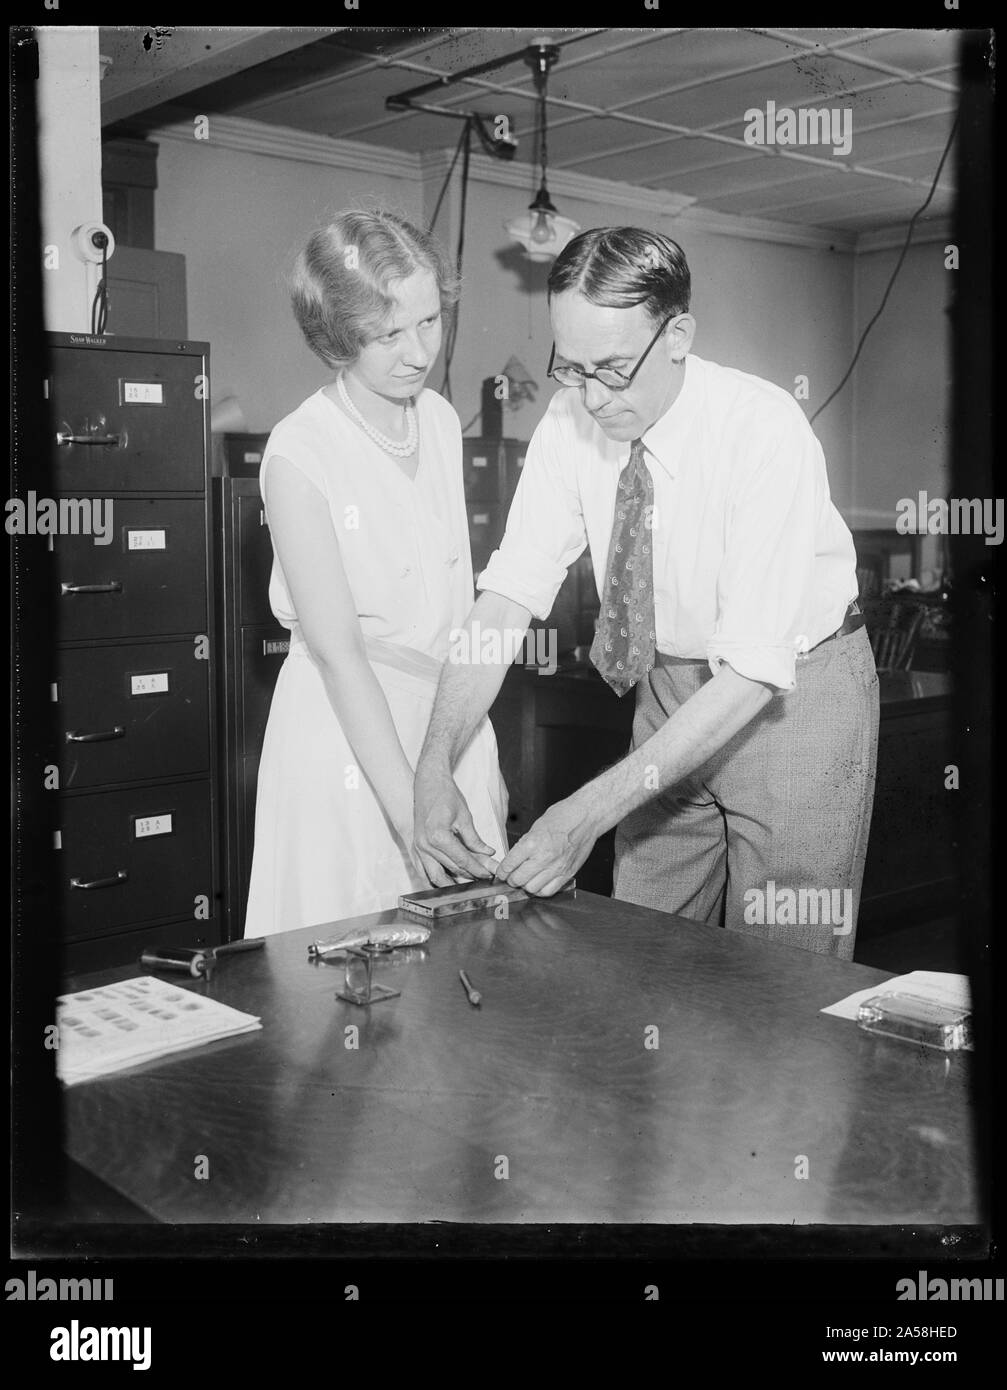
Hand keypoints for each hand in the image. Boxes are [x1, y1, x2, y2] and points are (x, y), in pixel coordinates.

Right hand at [413, 763, 496, 886]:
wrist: (428, 783)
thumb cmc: (446, 795)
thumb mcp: (464, 816)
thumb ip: (475, 839)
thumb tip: (488, 853)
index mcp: (438, 836)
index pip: (462, 859)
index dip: (478, 868)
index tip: (490, 873)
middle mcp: (425, 845)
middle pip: (451, 868)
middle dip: (470, 875)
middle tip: (484, 878)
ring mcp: (417, 848)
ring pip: (435, 875)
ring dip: (452, 882)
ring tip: (468, 884)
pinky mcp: (415, 847)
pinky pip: (423, 871)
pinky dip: (434, 880)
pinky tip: (447, 883)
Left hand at [496, 793, 599, 895]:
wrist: (586, 817)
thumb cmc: (563, 816)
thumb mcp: (536, 827)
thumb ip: (524, 845)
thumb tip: (513, 860)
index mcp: (532, 843)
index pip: (509, 865)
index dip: (501, 871)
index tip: (501, 872)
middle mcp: (544, 857)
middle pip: (518, 880)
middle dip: (512, 879)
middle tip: (512, 875)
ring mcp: (557, 867)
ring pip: (532, 888)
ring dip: (526, 885)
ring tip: (527, 878)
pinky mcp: (567, 873)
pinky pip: (549, 891)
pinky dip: (541, 889)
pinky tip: (539, 882)